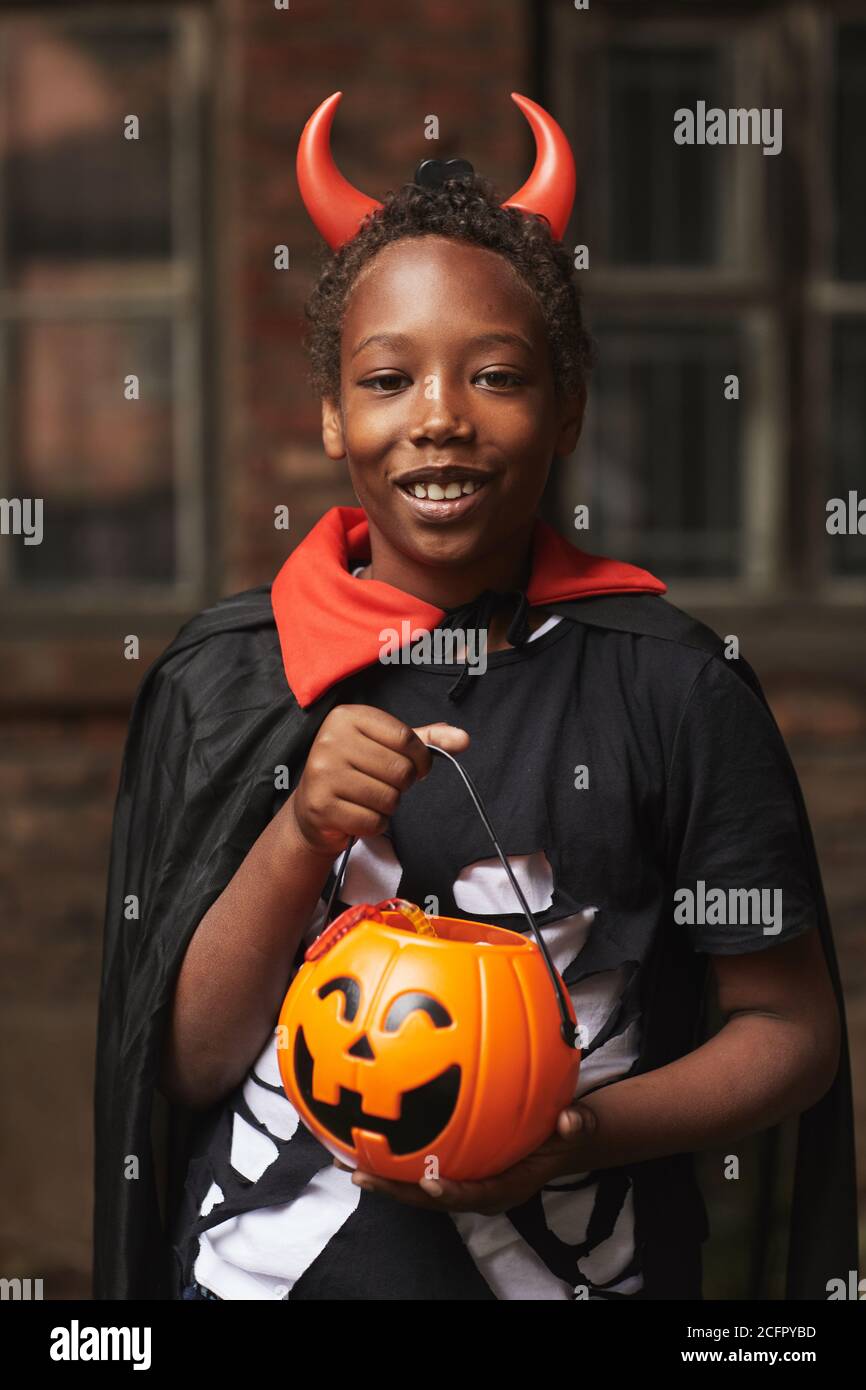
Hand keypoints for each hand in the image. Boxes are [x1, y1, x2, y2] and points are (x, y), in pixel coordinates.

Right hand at [287, 706, 469, 857]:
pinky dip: (374, 824)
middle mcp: (330, 740)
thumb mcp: (388, 747)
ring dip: (388, 806)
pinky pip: (372, 821)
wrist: (313, 809)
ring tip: (368, 799)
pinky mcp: (321, 806)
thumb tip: (464, 738)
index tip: (418, 769)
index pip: (405, 738)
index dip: (421, 759)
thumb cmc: (356, 772)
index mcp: (347, 716)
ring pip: (389, 798)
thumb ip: (426, 740)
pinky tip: (358, 815)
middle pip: (400, 770)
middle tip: (383, 785)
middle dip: (401, 786)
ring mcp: (323, 773)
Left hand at [333, 1103, 597, 1214]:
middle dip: (394, 1189)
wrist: (556, 1139)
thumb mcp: (577, 1129)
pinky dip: (389, 1152)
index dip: (451, 1193)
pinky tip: (359, 1134)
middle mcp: (475, 1188)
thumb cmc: (562, 1135)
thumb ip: (575, 1126)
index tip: (429, 1183)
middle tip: (361, 1176)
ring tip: (341, 1159)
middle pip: (429, 1196)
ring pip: (414, 1183)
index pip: (474, 1196)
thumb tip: (571, 1121)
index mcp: (504, 1187)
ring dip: (380, 1174)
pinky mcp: (448, 1164)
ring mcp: (459, 1178)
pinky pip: (415, 1162)